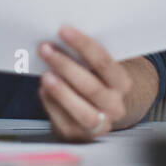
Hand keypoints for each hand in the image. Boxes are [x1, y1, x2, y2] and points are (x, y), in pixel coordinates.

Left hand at [37, 25, 132, 142]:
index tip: (63, 31)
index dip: (83, 45)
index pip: (104, 63)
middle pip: (91, 87)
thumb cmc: (91, 83)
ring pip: (81, 109)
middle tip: (46, 49)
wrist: (94, 115)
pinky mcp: (78, 135)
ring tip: (45, 74)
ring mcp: (99, 124)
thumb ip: (84, 58)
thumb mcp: (95, 69)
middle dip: (66, 66)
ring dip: (61, 90)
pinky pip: (64, 120)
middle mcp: (115, 106)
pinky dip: (52, 103)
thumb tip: (59, 39)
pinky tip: (43, 90)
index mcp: (122, 83)